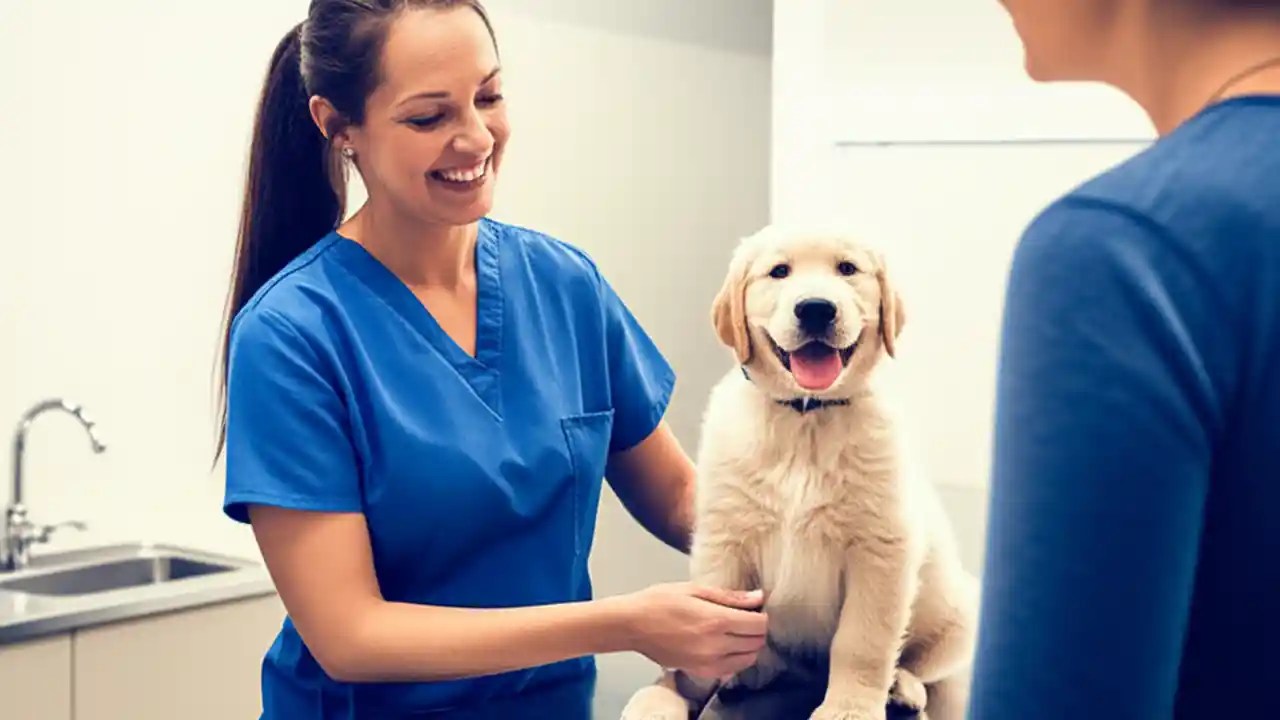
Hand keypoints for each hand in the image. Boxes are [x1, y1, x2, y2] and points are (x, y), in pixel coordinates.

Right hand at [620, 582, 768, 679]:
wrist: (632, 625)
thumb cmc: (659, 601)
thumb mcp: (694, 590)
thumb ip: (729, 597)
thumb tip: (757, 597)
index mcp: (716, 621)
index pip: (758, 624)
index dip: (761, 615)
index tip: (754, 608)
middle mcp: (716, 645)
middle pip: (756, 643)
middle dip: (757, 630)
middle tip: (746, 618)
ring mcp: (708, 662)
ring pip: (748, 659)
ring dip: (749, 646)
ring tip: (737, 632)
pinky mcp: (700, 672)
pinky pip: (731, 670)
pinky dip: (736, 659)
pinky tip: (725, 646)